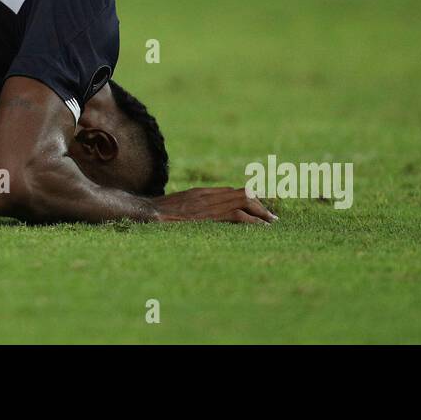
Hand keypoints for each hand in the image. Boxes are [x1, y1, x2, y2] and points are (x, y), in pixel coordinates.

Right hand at [151, 187, 277, 223]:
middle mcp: (209, 195)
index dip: (248, 199)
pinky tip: (261, 227)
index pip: (232, 191)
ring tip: (271, 223)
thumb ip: (193, 205)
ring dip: (260, 212)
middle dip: (259, 205)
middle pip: (242, 194)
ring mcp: (210, 204)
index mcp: (203, 192)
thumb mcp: (178, 205)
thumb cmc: (159, 212)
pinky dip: (252, 220)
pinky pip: (237, 215)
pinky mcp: (210, 216)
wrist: (149, 213)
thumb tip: (201, 213)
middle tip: (271, 217)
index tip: (259, 207)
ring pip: (244, 201)